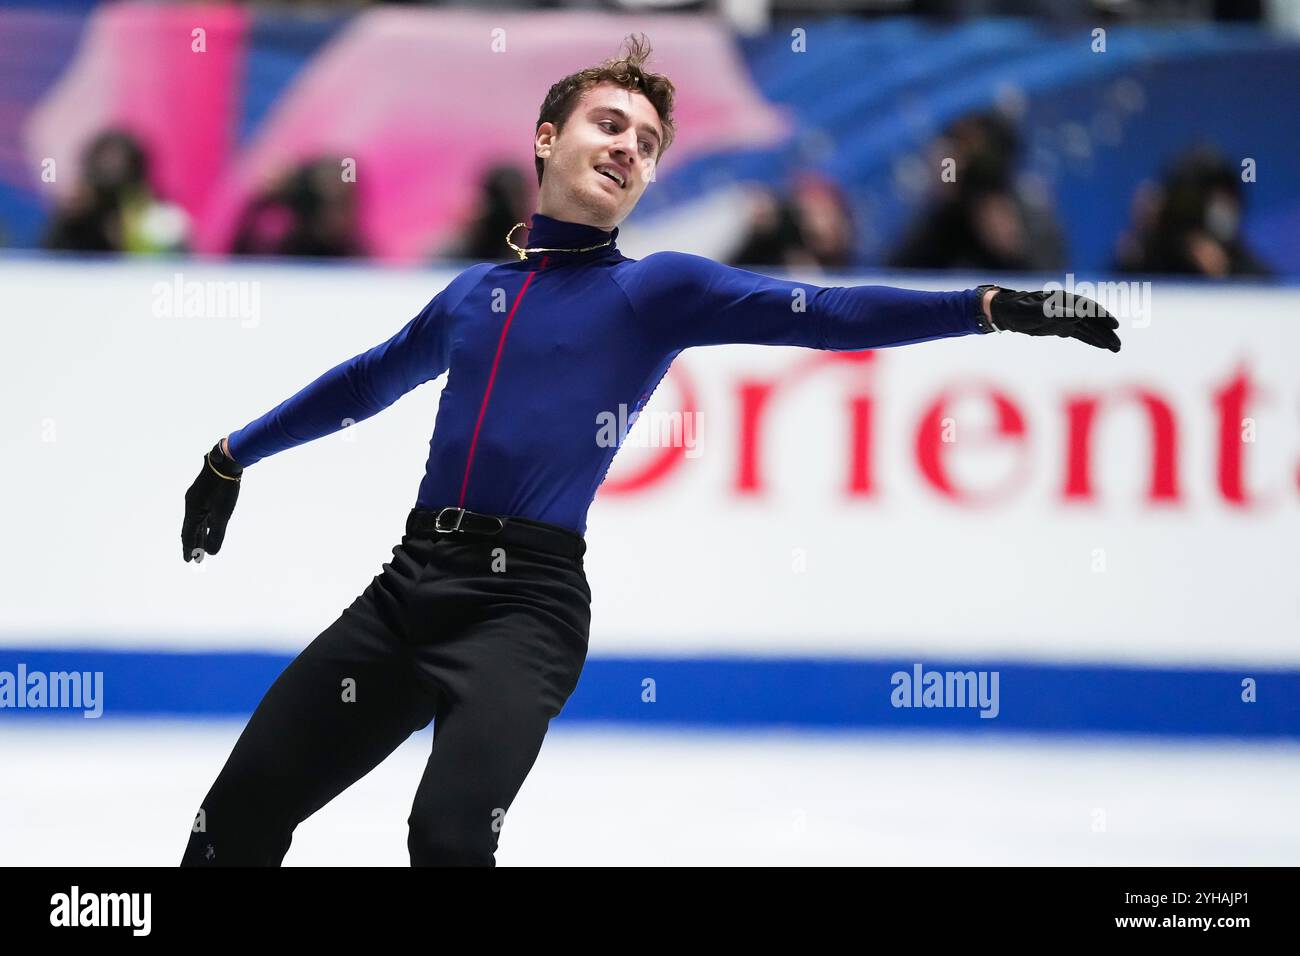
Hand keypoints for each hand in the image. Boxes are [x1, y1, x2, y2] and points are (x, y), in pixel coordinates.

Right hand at [182, 440, 242, 561]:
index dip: (189, 548)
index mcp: (192, 510)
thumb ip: (217, 534)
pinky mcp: (205, 495)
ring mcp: (197, 499)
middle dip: (194, 545)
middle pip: (191, 529)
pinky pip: (202, 514)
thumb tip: (211, 553)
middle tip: (195, 560)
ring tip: (202, 548)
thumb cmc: (225, 488)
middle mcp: (191, 505)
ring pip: (197, 522)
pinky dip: (204, 524)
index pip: (188, 534)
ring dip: (199, 535)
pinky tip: (209, 528)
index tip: (189, 561)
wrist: (226, 462)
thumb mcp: (222, 514)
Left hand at [978, 285, 1121, 351]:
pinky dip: (1091, 339)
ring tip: (1116, 348)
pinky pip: (1080, 333)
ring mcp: (1066, 317)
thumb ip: (1054, 312)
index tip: (1114, 325)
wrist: (1005, 312)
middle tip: (1118, 344)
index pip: (1088, 308)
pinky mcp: (1061, 327)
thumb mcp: (1033, 311)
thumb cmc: (1017, 309)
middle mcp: (1068, 307)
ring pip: (1088, 328)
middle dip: (1106, 331)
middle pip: (1092, 320)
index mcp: (1064, 300)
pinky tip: (1102, 346)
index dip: (1102, 316)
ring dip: (1102, 338)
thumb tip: (1077, 313)